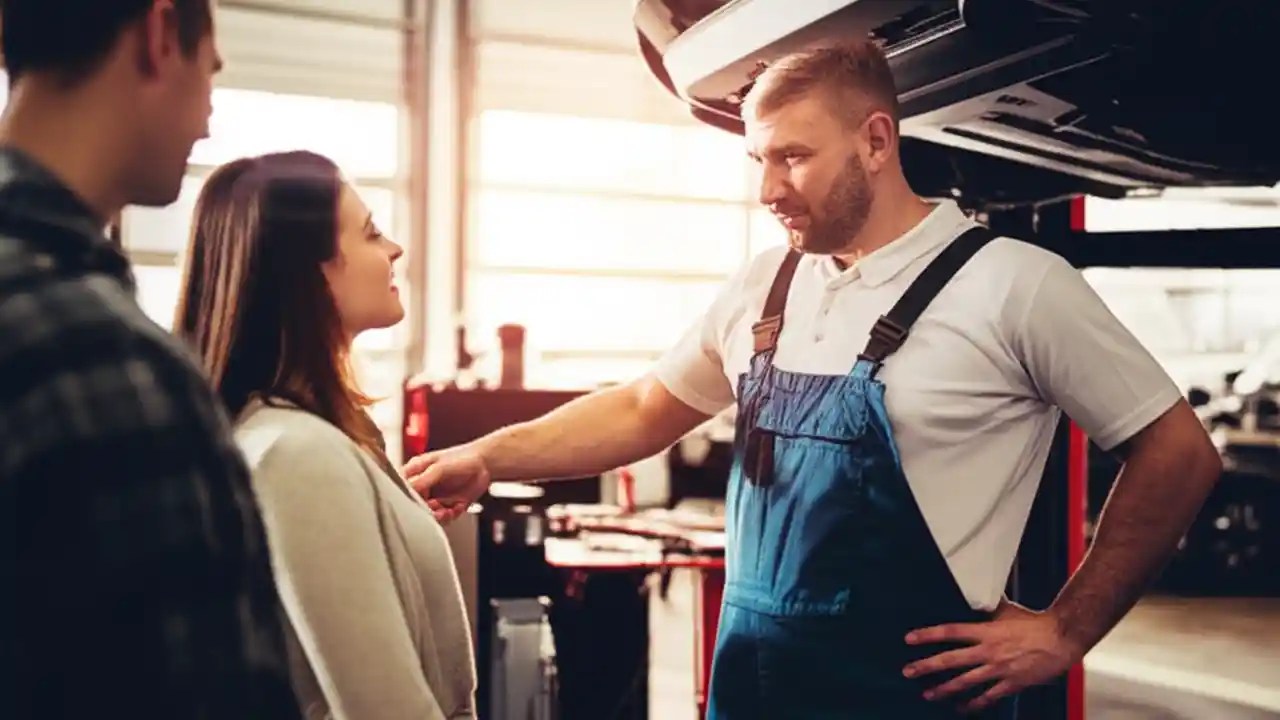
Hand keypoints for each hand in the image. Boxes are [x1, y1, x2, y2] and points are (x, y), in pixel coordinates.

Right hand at [402, 445, 491, 522]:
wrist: (485, 464)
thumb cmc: (461, 458)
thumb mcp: (439, 468)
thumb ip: (422, 480)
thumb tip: (406, 490)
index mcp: (414, 473)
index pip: (401, 490)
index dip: (405, 499)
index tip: (416, 504)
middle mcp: (422, 487)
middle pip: (414, 506)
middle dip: (426, 510)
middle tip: (437, 508)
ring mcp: (434, 497)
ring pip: (428, 515)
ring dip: (439, 516)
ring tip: (448, 511)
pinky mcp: (446, 506)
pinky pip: (443, 518)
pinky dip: (451, 516)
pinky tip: (458, 506)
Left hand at [902, 600, 1083, 713]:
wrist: (1061, 639)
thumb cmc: (1035, 622)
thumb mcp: (1007, 609)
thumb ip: (988, 606)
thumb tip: (975, 593)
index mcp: (986, 631)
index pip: (950, 632)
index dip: (928, 635)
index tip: (909, 639)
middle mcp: (989, 651)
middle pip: (951, 660)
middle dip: (927, 666)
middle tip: (908, 672)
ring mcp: (999, 670)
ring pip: (965, 682)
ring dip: (944, 689)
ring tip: (928, 694)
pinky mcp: (1011, 684)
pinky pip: (988, 697)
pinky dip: (974, 704)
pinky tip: (962, 707)